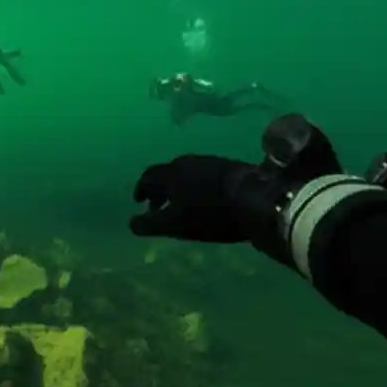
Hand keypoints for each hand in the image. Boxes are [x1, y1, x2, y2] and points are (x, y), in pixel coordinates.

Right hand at [130, 155, 252, 241]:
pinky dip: (196, 186)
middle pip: (166, 173)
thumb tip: (131, 223)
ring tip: (183, 204)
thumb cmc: (210, 213)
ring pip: (185, 173)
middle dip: (159, 189)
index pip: (147, 178)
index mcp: (170, 174)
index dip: (140, 190)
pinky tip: (206, 199)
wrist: (255, 197)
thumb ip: (151, 224)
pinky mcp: (227, 166)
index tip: (140, 202)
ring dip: (179, 187)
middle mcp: (186, 162)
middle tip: (159, 206)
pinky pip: (203, 175)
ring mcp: (209, 162)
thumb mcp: (176, 224)